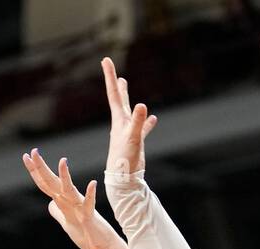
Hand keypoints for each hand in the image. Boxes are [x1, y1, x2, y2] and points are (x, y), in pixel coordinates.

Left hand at [22, 148, 121, 248]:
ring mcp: (79, 208)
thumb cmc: (85, 234)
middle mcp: (70, 201)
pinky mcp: (89, 217)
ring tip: (63, 161)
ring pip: (70, 190)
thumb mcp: (66, 223)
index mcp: (63, 202)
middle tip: (34, 151)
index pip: (45, 184)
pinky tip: (92, 184)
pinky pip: (89, 205)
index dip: (35, 171)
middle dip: (42, 168)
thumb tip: (50, 204)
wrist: (103, 245)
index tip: (26, 156)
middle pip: (52, 182)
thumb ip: (58, 212)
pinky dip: (90, 195)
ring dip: (65, 176)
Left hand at [101, 57, 157, 175]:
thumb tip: (143, 105)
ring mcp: (128, 131)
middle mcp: (121, 123)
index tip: (105, 60)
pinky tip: (154, 119)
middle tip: (110, 68)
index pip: (114, 93)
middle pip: (118, 98)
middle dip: (116, 83)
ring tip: (125, 84)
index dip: (111, 76)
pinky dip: (147, 122)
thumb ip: (139, 123)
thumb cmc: (125, 159)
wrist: (124, 178)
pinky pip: (142, 128)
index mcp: (119, 120)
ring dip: (127, 97)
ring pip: (128, 110)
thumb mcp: (133, 139)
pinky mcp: (135, 141)